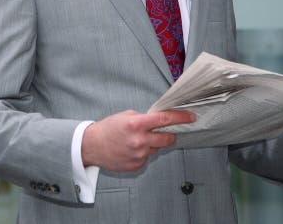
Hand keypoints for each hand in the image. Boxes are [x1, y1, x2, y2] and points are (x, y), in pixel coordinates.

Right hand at [81, 109, 195, 171]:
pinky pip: (147, 158)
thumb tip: (160, 121)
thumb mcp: (126, 116)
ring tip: (135, 141)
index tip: (191, 117)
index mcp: (137, 124)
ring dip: (151, 144)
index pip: (165, 119)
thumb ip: (144, 119)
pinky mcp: (136, 165)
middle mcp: (140, 140)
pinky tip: (130, 150)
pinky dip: (143, 153)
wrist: (91, 146)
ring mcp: (139, 155)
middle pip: (167, 138)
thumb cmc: (108, 129)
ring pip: (156, 149)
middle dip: (168, 134)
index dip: (181, 117)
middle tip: (163, 132)